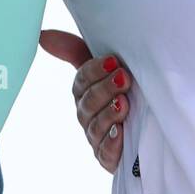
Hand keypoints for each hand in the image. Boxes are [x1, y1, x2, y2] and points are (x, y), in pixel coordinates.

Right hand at [38, 29, 130, 173]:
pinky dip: (112, 143)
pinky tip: (120, 134)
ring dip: (110, 114)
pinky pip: (105, 152)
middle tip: (124, 79)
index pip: (82, 80)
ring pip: (96, 125)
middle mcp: (87, 114)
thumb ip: (76, 51)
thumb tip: (43, 36)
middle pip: (88, 102)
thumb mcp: (108, 68)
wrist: (151, 127)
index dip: (95, 70)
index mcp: (85, 91)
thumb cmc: (125, 91)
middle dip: (105, 89)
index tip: (113, 61)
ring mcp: (97, 137)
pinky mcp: (108, 157)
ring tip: (125, 104)